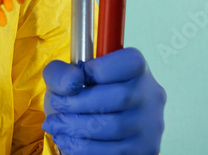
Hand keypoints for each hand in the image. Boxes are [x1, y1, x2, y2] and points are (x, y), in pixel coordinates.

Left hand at [43, 48, 165, 153]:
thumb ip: (60, 72)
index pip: (130, 61)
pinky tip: (67, 140)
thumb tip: (73, 81)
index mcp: (136, 68)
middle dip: (79, 103)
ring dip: (77, 127)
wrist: (87, 128)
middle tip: (57, 105)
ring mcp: (151, 125)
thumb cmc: (78, 97)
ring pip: (116, 127)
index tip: (76, 80)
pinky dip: (84, 147)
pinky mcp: (145, 149)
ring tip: (56, 125)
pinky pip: (115, 152)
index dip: (96, 69)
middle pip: (120, 97)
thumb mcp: (63, 78)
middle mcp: (151, 95)